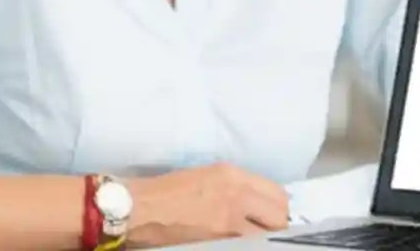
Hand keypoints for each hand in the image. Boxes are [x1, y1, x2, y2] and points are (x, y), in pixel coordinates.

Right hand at [123, 162, 289, 246]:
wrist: (140, 207)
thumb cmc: (168, 190)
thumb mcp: (208, 176)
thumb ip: (236, 186)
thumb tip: (258, 202)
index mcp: (233, 175)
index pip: (278, 195)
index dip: (279, 208)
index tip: (273, 216)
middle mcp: (237, 195)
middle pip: (279, 217)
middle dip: (277, 225)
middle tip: (267, 231)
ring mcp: (229, 222)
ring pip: (266, 236)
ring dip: (263, 238)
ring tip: (252, 238)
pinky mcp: (218, 242)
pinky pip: (245, 246)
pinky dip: (246, 245)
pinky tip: (238, 242)